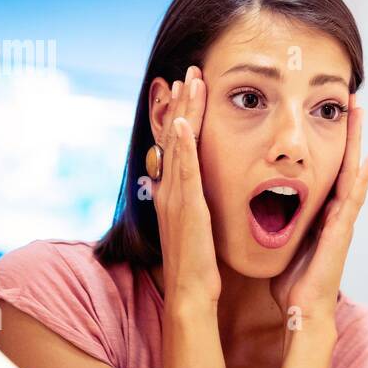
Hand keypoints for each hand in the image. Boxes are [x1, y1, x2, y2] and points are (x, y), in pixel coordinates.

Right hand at [152, 65, 219, 310]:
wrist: (191, 295)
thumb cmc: (198, 266)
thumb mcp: (197, 227)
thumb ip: (196, 205)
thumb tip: (198, 190)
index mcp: (174, 195)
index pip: (176, 146)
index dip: (181, 116)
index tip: (188, 89)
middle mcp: (168, 191)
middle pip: (173, 138)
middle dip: (181, 104)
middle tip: (188, 72)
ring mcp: (175, 199)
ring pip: (178, 147)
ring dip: (183, 112)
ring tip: (189, 82)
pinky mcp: (186, 210)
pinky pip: (184, 172)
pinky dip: (183, 147)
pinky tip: (185, 124)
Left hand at [270, 96, 367, 323]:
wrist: (303, 311)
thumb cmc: (291, 281)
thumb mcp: (280, 241)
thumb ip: (276, 223)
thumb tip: (258, 207)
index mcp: (320, 212)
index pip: (326, 168)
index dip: (330, 140)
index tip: (327, 112)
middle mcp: (335, 211)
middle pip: (344, 161)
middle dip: (348, 130)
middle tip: (351, 98)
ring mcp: (343, 220)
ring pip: (353, 171)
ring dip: (358, 140)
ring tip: (360, 111)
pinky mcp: (343, 230)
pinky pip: (355, 197)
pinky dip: (364, 176)